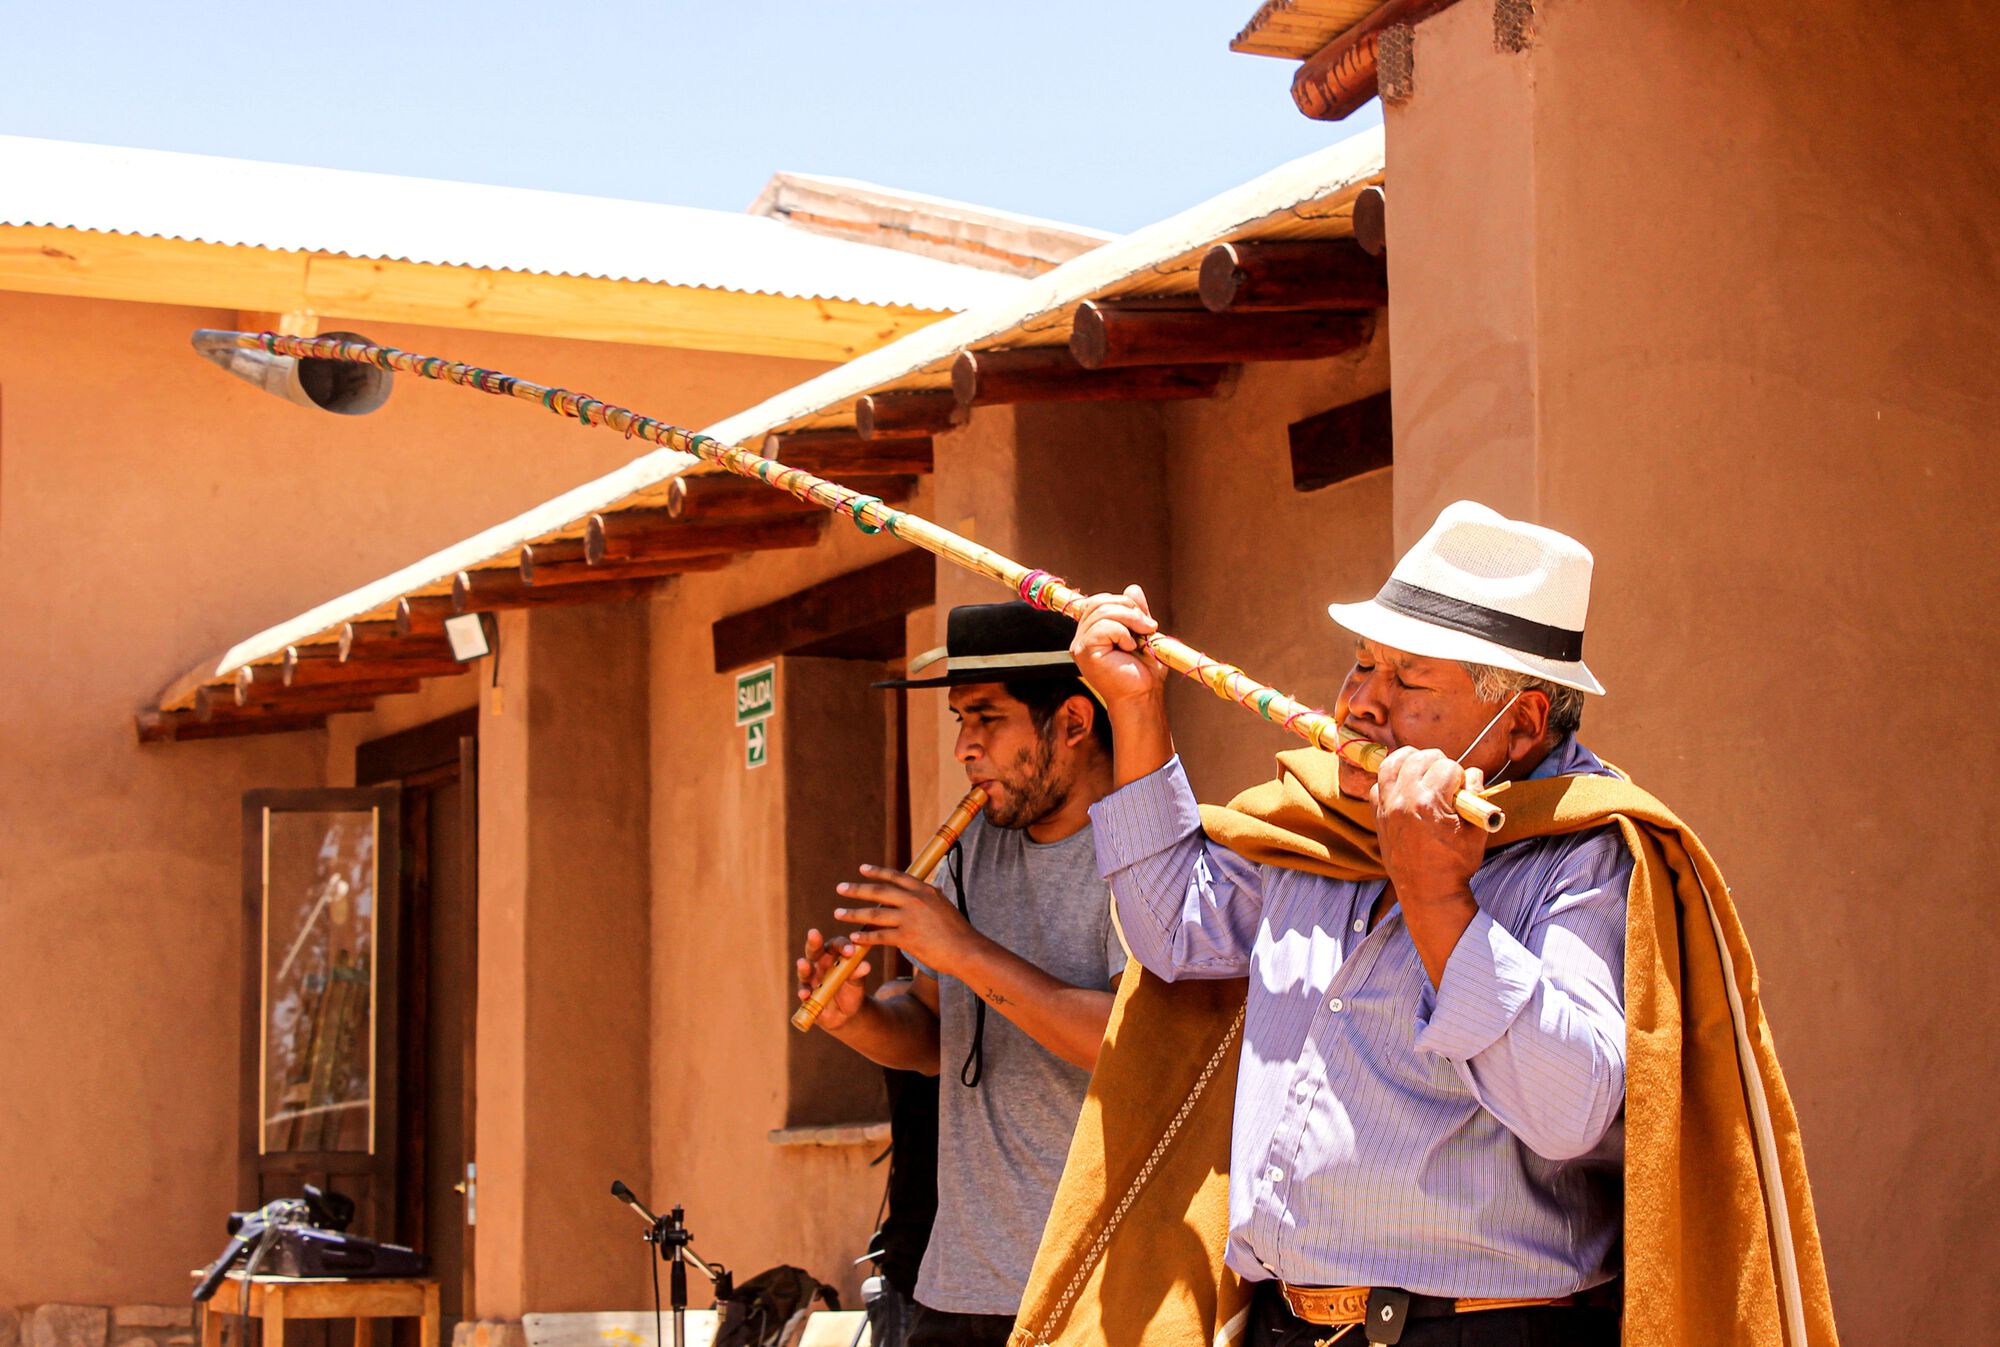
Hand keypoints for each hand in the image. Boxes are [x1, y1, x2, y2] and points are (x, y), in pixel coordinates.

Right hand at [795, 928, 870, 1032]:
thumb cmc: (851, 990)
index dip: (842, 945)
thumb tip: (865, 966)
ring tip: (802, 963)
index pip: (836, 944)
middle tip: (813, 933)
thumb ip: (858, 974)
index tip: (850, 951)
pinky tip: (805, 994)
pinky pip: (803, 992)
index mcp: (834, 955)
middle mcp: (819, 963)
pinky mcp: (806, 995)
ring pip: (805, 970)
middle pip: (814, 950)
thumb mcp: (857, 982)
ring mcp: (811, 979)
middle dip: (813, 942)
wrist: (846, 1013)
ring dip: (804, 967)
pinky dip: (804, 992)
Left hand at [835, 865, 978, 975]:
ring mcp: (910, 919)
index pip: (896, 876)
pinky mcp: (907, 938)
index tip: (862, 869)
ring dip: (853, 914)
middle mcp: (915, 900)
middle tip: (840, 888)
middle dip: (857, 890)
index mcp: (925, 890)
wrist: (966, 950)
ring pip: (874, 915)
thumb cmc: (957, 931)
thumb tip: (926, 889)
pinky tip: (853, 938)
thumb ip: (930, 897)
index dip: (877, 872)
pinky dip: (865, 937)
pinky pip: (880, 936)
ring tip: (838, 913)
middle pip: (879, 892)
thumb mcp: (944, 905)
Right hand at [1069, 585, 1168, 707]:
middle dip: (1129, 608)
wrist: (1143, 696)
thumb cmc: (1143, 673)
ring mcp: (1080, 645)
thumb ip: (1136, 612)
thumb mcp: (1143, 634)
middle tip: (1148, 627)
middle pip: (1099, 601)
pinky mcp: (1084, 651)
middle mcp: (1082, 638)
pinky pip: (1103, 626)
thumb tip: (1133, 588)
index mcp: (1092, 633)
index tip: (1146, 622)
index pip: (1099, 601)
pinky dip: (1122, 633)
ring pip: (1102, 611)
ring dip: (1130, 620)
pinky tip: (1129, 648)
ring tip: (1141, 638)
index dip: (1123, 603)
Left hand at [1370, 748, 1486, 909]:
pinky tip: (1406, 788)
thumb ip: (1476, 795)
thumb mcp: (1476, 830)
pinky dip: (1392, 780)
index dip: (1460, 775)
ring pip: (1392, 762)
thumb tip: (1472, 774)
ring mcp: (1387, 806)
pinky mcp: (1378, 815)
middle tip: (1446, 779)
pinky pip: (1378, 784)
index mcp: (1428, 802)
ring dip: (1411, 761)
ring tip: (1424, 771)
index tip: (1462, 789)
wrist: (1429, 891)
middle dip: (1438, 763)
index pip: (1448, 767)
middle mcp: (1403, 799)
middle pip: (1420, 757)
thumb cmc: (1456, 864)